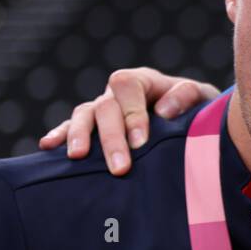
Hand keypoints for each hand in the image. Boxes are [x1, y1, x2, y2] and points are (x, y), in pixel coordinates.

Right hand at [37, 68, 219, 175]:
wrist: (193, 123)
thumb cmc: (197, 110)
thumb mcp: (202, 99)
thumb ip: (187, 96)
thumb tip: (163, 110)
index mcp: (144, 81)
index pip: (128, 87)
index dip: (132, 113)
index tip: (141, 142)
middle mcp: (118, 94)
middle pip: (104, 107)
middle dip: (110, 138)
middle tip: (120, 168)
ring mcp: (102, 110)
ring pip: (83, 115)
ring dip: (78, 135)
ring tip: (76, 156)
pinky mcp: (92, 129)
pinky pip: (70, 128)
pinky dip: (59, 135)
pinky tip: (47, 146)